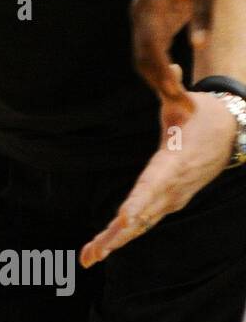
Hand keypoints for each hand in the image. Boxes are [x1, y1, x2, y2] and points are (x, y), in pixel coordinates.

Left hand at [80, 92, 235, 266]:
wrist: (232, 133)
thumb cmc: (202, 116)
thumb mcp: (188, 102)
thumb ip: (173, 87)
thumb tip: (170, 63)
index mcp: (174, 163)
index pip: (153, 185)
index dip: (138, 203)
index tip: (123, 219)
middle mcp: (173, 187)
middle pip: (142, 214)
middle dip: (118, 235)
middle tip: (94, 253)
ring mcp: (172, 198)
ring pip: (141, 223)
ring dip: (115, 242)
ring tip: (89, 257)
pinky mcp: (170, 202)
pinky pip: (145, 221)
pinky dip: (124, 236)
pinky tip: (104, 248)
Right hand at [131, 0, 225, 116]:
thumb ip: (204, 12)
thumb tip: (198, 45)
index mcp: (148, 5)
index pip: (148, 50)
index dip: (160, 75)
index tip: (178, 96)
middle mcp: (140, 14)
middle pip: (141, 59)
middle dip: (159, 86)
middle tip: (185, 109)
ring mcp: (143, 18)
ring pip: (143, 58)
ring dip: (158, 81)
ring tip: (183, 101)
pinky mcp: (151, 20)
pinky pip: (150, 50)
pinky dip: (160, 68)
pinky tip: (178, 80)